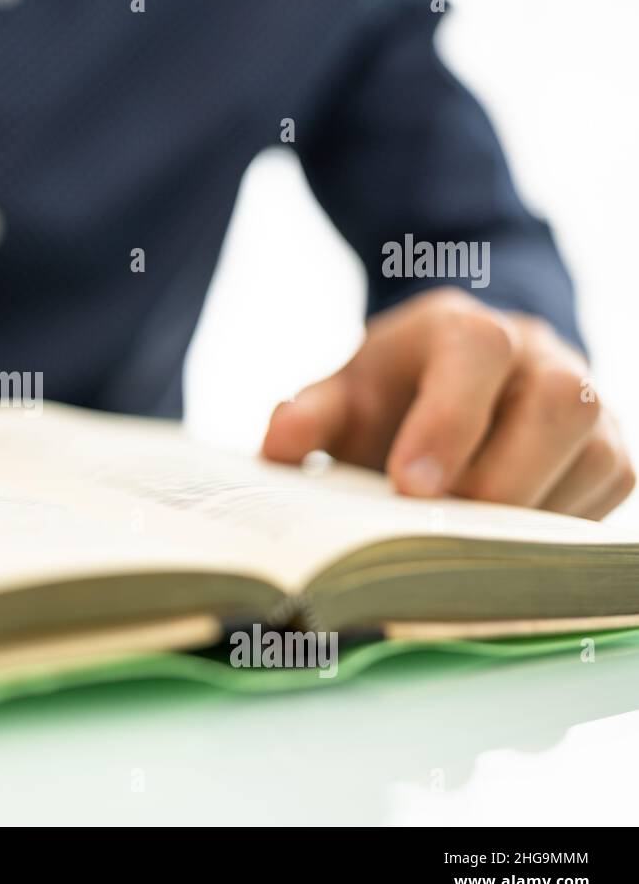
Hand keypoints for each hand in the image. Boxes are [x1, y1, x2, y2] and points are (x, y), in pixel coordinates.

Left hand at [262, 288, 633, 518]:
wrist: (454, 386)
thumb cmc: (396, 394)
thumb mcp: (345, 395)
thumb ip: (310, 416)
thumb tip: (278, 446)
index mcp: (465, 329)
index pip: (477, 351)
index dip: (448, 421)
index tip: (407, 487)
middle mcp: (541, 357)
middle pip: (559, 404)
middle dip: (501, 479)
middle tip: (441, 530)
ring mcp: (589, 404)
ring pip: (599, 455)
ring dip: (531, 516)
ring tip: (467, 551)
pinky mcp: (609, 453)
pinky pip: (608, 495)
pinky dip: (557, 534)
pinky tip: (504, 554)